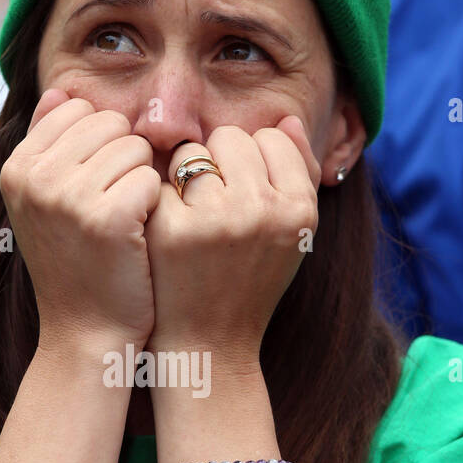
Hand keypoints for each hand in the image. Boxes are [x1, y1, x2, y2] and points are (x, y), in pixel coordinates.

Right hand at [0, 88, 161, 354]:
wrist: (86, 335)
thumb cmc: (76, 265)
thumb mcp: (46, 202)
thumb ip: (50, 142)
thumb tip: (61, 90)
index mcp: (15, 167)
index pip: (79, 110)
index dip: (102, 146)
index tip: (94, 189)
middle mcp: (33, 177)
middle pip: (110, 124)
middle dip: (125, 161)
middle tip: (114, 209)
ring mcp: (66, 197)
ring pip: (136, 148)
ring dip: (142, 183)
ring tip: (125, 224)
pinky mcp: (106, 218)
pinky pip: (151, 178)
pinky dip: (155, 206)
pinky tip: (139, 237)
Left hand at [143, 116, 319, 357]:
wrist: (209, 344)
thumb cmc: (250, 281)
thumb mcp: (292, 234)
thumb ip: (298, 172)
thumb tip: (286, 118)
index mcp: (300, 210)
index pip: (271, 138)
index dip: (252, 163)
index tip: (246, 199)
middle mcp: (263, 211)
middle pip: (231, 137)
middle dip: (218, 163)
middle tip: (215, 210)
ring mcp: (216, 220)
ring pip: (192, 151)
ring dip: (186, 176)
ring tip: (193, 218)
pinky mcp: (172, 230)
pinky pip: (161, 179)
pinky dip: (161, 200)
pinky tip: (168, 232)